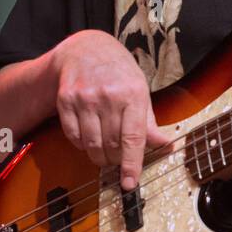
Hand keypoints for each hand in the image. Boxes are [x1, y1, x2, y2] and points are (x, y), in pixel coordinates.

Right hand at [52, 30, 171, 188]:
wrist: (86, 48)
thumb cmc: (119, 72)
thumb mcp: (140, 91)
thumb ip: (150, 122)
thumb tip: (166, 146)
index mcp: (133, 94)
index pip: (133, 137)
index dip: (131, 164)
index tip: (129, 183)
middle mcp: (108, 96)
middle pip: (111, 145)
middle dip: (115, 161)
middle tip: (118, 160)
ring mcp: (84, 98)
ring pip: (91, 144)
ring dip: (99, 156)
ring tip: (105, 152)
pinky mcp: (65, 100)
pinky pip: (73, 136)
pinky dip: (82, 145)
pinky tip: (89, 137)